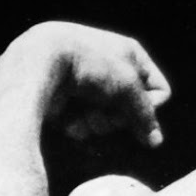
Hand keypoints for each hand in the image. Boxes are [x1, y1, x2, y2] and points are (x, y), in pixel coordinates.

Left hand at [14, 21, 171, 146]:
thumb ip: (146, 115)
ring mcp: (86, 85)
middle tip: (105, 112)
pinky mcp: (65, 100)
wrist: (37, 62)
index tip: (138, 109)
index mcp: (129, 53)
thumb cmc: (89, 65)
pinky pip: (84, 124)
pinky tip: (66, 118)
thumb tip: (155, 141)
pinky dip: (78, 124)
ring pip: (107, 121)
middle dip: (118, 118)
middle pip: (130, 110)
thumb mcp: (127, 87)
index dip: (152, 106)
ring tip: (82, 113)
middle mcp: (109, 67)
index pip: (159, 90)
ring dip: (97, 123)